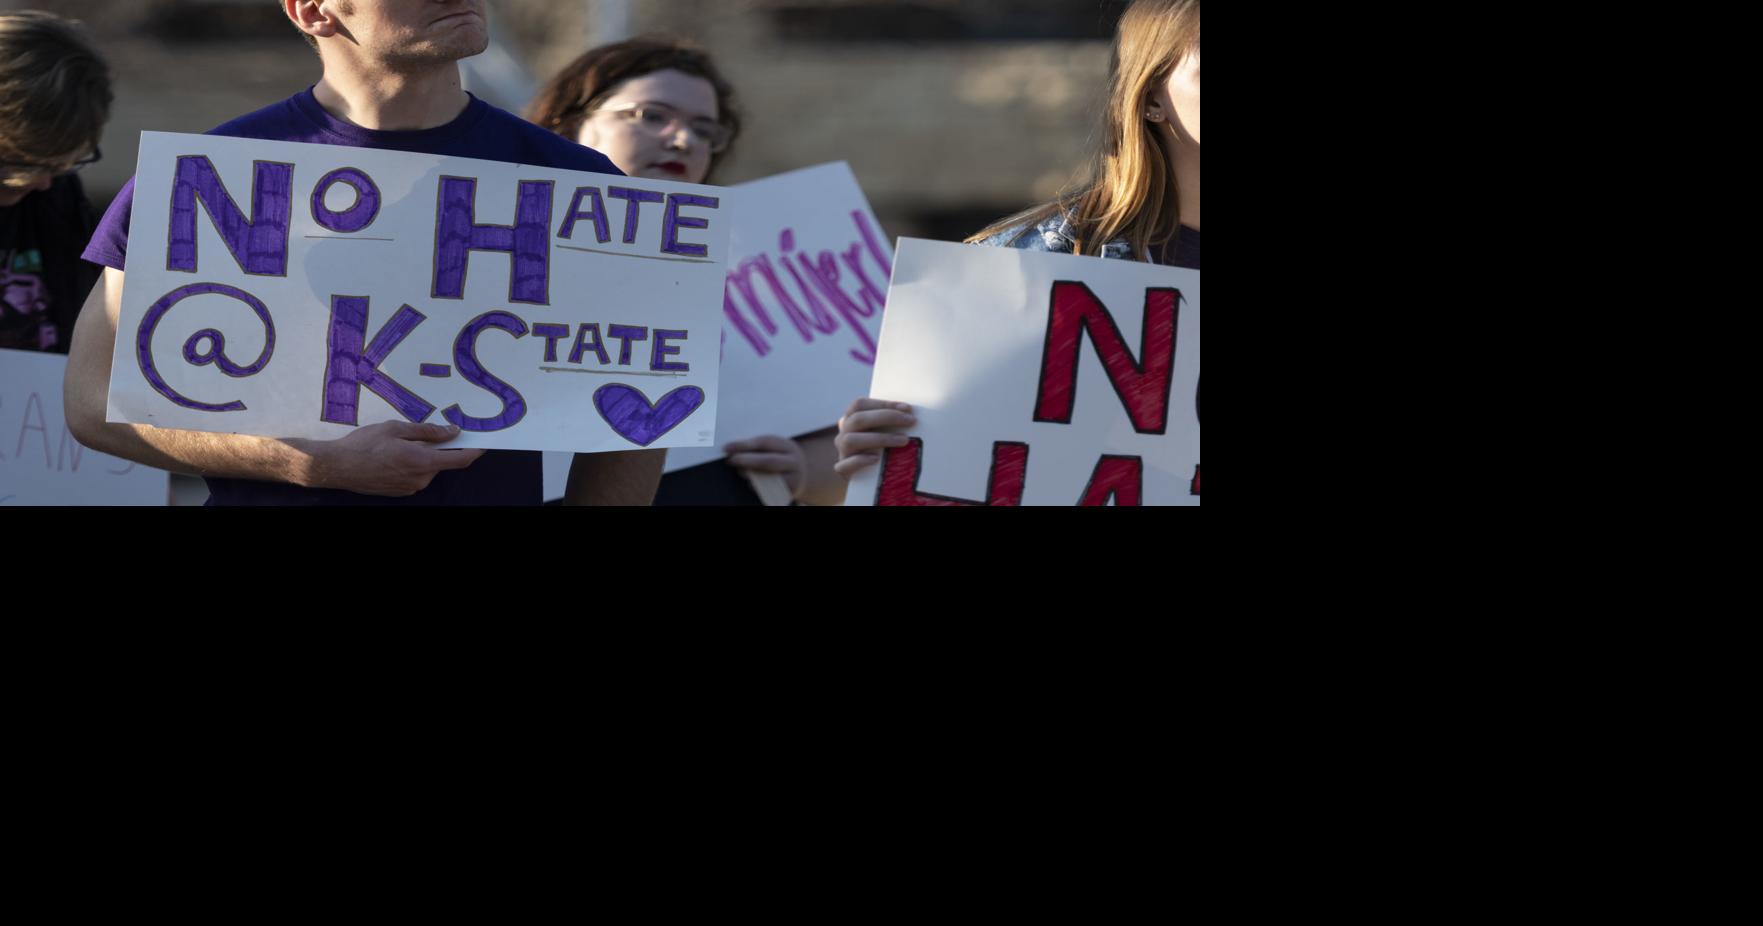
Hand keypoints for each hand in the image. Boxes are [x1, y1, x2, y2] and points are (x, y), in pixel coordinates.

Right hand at [300, 421, 485, 495]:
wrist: (337, 467)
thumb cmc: (364, 445)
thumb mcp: (396, 429)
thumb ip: (428, 432)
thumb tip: (452, 432)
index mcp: (422, 462)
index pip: (460, 460)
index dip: (474, 451)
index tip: (482, 443)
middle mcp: (420, 479)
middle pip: (441, 462)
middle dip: (438, 448)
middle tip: (422, 433)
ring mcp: (410, 488)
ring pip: (427, 468)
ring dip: (422, 456)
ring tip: (398, 444)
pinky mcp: (401, 492)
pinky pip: (415, 476)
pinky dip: (412, 464)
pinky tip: (392, 455)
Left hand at [724, 435, 806, 497]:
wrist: (800, 474)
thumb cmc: (779, 458)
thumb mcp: (773, 449)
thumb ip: (756, 448)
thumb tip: (731, 450)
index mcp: (787, 446)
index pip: (765, 443)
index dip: (745, 445)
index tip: (727, 448)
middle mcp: (793, 462)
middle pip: (769, 462)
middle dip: (747, 461)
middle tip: (730, 460)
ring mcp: (793, 479)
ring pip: (769, 478)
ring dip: (750, 475)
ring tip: (739, 471)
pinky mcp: (789, 492)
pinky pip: (769, 491)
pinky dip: (756, 487)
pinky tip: (750, 483)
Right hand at [833, 398, 915, 477]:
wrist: (868, 478)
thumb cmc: (879, 449)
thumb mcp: (882, 432)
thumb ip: (889, 422)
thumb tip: (910, 414)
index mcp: (851, 419)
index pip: (860, 404)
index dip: (883, 404)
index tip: (907, 408)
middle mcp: (843, 433)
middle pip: (858, 419)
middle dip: (887, 417)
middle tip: (910, 421)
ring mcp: (842, 451)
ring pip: (852, 440)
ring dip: (880, 438)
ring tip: (903, 441)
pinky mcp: (843, 470)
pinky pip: (845, 465)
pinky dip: (860, 461)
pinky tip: (876, 459)